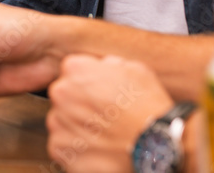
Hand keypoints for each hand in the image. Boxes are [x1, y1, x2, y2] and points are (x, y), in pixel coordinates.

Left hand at [47, 55, 173, 172]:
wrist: (154, 145)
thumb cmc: (147, 108)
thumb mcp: (136, 70)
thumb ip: (111, 64)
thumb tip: (105, 67)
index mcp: (76, 70)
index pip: (72, 71)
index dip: (88, 82)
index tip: (100, 92)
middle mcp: (62, 93)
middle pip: (64, 97)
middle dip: (79, 104)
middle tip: (104, 114)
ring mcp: (58, 123)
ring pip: (62, 121)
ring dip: (77, 126)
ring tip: (102, 133)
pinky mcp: (61, 149)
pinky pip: (62, 146)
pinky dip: (76, 149)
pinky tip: (97, 148)